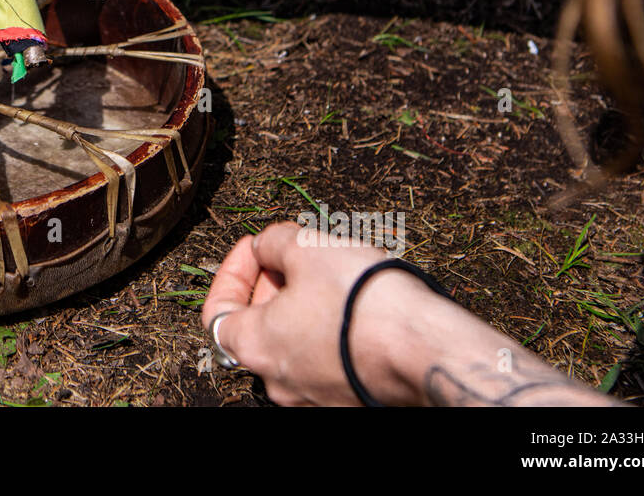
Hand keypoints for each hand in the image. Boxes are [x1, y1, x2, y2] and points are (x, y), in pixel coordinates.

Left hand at [202, 222, 446, 405]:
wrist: (427, 349)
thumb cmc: (360, 298)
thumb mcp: (306, 247)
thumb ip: (272, 243)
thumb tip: (265, 247)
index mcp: (253, 348)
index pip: (216, 311)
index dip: (231, 270)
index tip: (254, 246)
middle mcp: (278, 383)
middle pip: (257, 327)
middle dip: (271, 283)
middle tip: (296, 255)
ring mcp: (315, 398)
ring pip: (294, 343)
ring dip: (303, 305)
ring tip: (330, 274)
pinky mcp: (351, 400)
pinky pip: (327, 360)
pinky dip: (329, 329)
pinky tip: (355, 304)